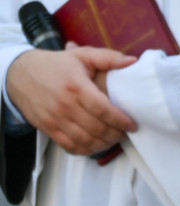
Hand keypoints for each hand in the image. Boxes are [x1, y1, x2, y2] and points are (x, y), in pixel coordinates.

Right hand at [6, 46, 136, 155]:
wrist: (20, 74)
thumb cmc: (56, 64)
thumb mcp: (82, 55)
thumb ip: (109, 58)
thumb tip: (132, 61)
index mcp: (76, 87)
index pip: (102, 109)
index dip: (120, 120)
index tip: (133, 125)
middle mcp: (65, 105)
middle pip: (96, 128)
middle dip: (115, 134)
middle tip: (126, 133)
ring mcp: (55, 119)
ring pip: (84, 140)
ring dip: (103, 144)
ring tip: (114, 139)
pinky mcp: (47, 128)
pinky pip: (68, 145)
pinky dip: (85, 150)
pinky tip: (96, 146)